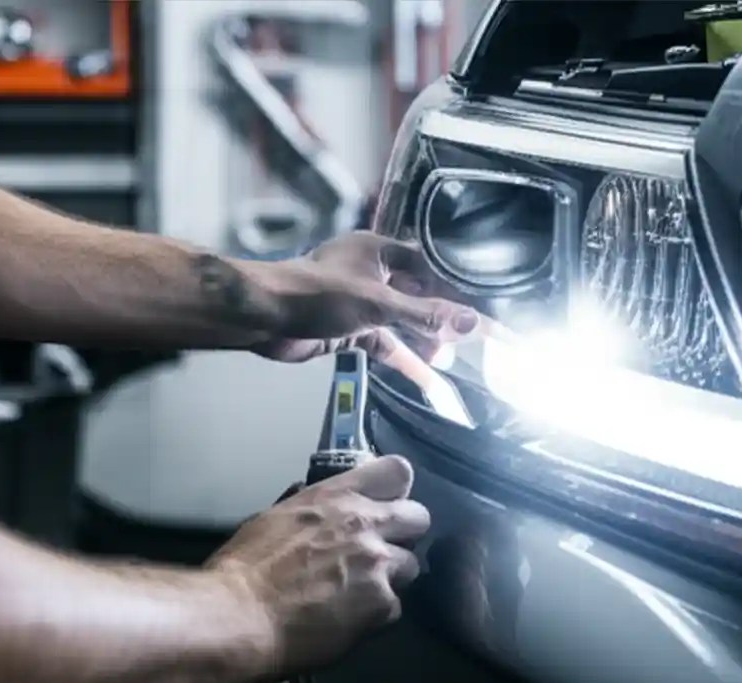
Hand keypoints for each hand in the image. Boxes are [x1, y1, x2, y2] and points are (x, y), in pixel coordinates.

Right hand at [204, 456, 428, 679]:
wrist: (239, 616)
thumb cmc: (244, 568)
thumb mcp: (277, 517)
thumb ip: (316, 511)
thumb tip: (325, 511)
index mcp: (337, 496)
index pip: (397, 472)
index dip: (395, 490)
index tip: (384, 504)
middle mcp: (365, 522)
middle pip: (419, 517)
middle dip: (403, 534)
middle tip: (378, 551)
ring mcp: (378, 563)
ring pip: (411, 565)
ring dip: (390, 577)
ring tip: (359, 592)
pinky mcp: (382, 605)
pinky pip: (394, 606)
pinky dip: (375, 615)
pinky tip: (348, 620)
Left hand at [249, 231, 480, 364]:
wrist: (266, 318)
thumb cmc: (320, 295)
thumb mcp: (380, 303)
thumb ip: (425, 314)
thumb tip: (471, 321)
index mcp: (377, 250)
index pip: (426, 264)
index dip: (451, 286)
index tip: (474, 308)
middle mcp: (369, 272)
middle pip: (414, 294)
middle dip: (437, 318)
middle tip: (463, 340)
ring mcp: (358, 301)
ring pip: (399, 321)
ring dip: (420, 340)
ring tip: (447, 359)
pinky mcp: (347, 328)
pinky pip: (382, 342)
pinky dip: (399, 356)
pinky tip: (422, 373)